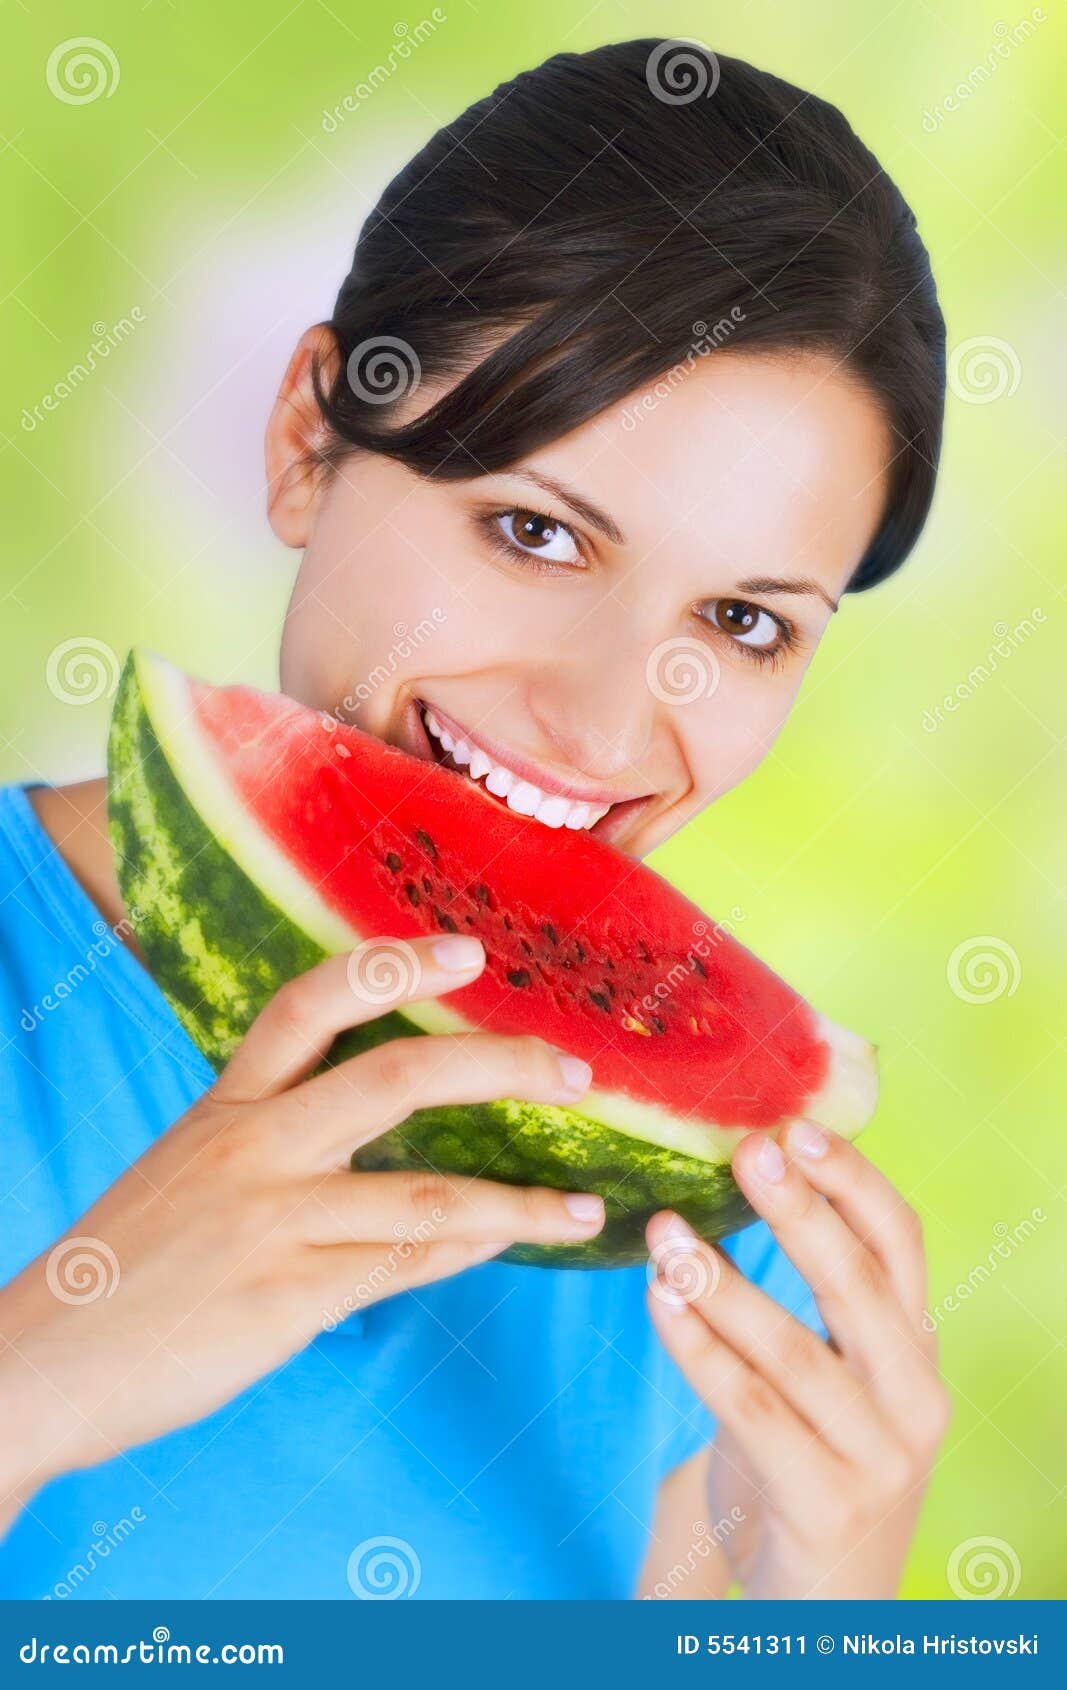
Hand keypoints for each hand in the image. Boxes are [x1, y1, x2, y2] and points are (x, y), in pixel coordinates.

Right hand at [0, 934, 603, 1513]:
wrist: (42, 1359)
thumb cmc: (130, 1262)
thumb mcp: (191, 1169)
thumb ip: (272, 1136)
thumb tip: (375, 1135)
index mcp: (227, 1104)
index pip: (310, 1003)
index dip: (392, 966)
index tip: (469, 951)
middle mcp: (253, 1148)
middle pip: (394, 1077)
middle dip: (499, 1065)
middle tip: (573, 1072)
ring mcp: (271, 1223)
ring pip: (426, 1194)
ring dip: (520, 1201)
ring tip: (584, 1208)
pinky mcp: (284, 1298)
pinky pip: (403, 1268)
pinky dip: (469, 1253)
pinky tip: (510, 1244)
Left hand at [646, 1120, 950, 1598]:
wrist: (824, 1600)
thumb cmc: (814, 1456)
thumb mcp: (833, 1372)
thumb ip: (810, 1297)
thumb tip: (737, 1179)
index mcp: (916, 1346)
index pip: (901, 1242)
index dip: (853, 1180)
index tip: (797, 1123)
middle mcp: (913, 1396)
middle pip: (856, 1283)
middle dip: (797, 1209)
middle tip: (744, 1149)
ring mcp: (877, 1455)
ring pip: (793, 1351)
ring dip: (722, 1282)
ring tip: (665, 1232)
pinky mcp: (824, 1502)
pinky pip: (751, 1412)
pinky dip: (700, 1351)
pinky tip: (657, 1303)